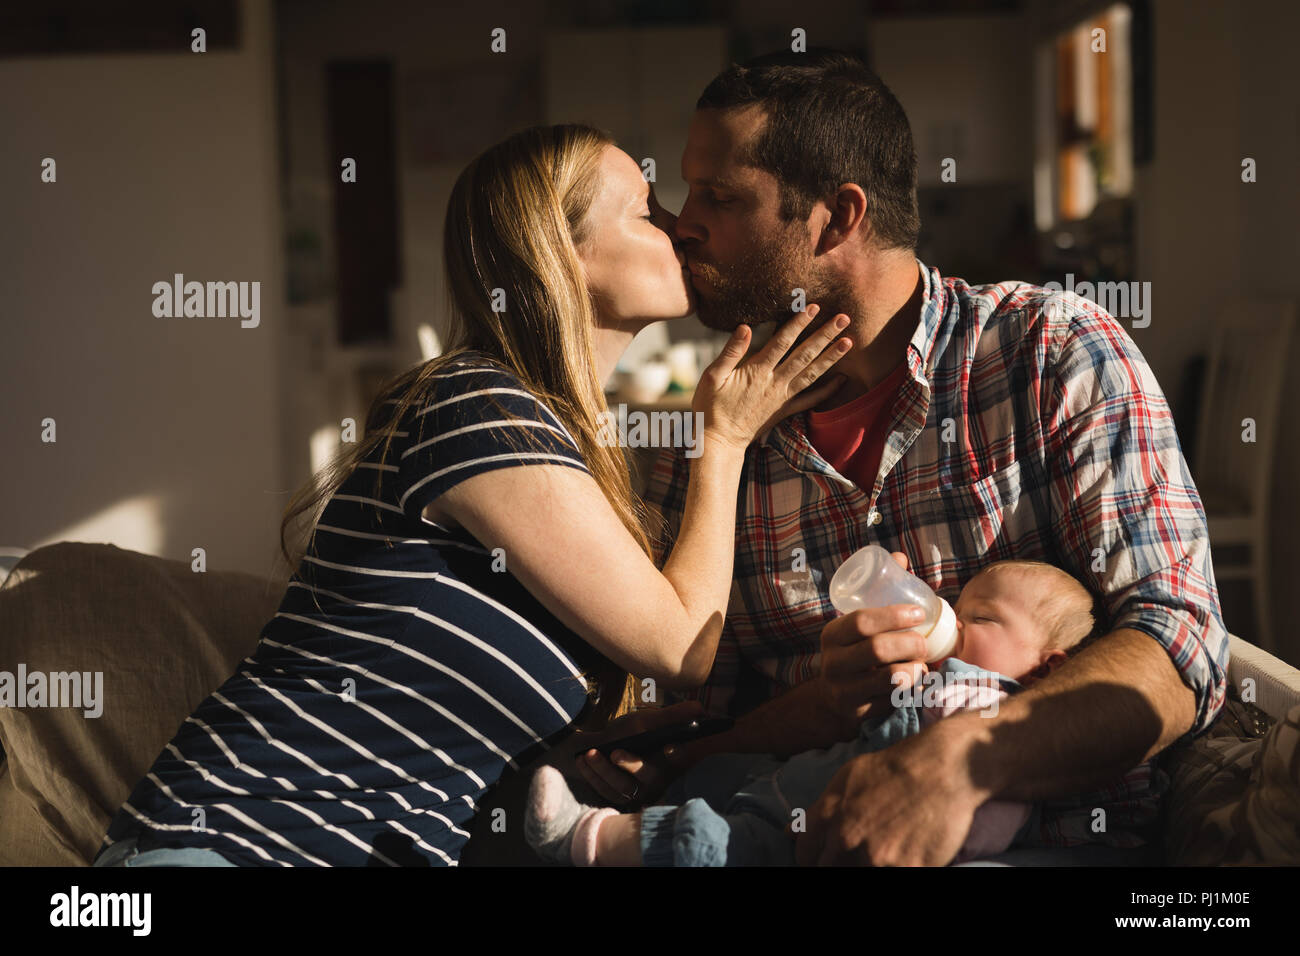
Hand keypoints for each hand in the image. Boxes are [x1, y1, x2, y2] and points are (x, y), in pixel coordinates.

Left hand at [570, 700, 704, 807]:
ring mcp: (637, 792)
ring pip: (622, 787)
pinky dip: (592, 776)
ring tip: (591, 754)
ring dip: (604, 771)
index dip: (678, 755)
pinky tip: (582, 760)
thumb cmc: (633, 732)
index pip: (680, 760)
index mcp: (670, 761)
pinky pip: (605, 791)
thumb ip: (672, 715)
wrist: (605, 743)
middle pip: (648, 777)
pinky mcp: (618, 797)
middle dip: (631, 765)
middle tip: (615, 752)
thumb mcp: (651, 721)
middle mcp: (657, 780)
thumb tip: (699, 708)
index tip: (671, 747)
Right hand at [692, 305, 851, 451]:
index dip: (798, 323)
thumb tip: (745, 327)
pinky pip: (811, 399)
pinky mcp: (785, 410)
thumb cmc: (710, 408)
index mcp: (756, 372)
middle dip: (824, 335)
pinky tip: (843, 379)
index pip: (782, 342)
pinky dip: (829, 390)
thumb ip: (730, 351)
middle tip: (842, 318)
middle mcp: (774, 383)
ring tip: (849, 342)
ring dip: (831, 357)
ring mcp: (783, 397)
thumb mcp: (712, 376)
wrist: (719, 442)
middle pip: (804, 354)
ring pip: (812, 373)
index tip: (813, 307)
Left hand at [795, 723, 982, 865]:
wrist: (944, 768)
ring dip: (868, 865)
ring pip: (860, 874)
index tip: (820, 861)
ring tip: (885, 848)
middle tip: (858, 854)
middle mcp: (847, 837)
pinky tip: (905, 853)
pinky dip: (896, 867)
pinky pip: (892, 876)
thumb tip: (788, 833)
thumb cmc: (895, 769)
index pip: (805, 855)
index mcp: (829, 814)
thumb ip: (818, 810)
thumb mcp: (847, 778)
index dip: (811, 861)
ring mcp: (876, 857)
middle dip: (838, 865)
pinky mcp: (907, 869)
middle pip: (828, 869)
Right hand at [816, 550, 929, 737]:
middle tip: (924, 641)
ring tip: (922, 664)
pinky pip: (895, 703)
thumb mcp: (857, 624)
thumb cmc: (856, 651)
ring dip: (914, 669)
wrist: (835, 699)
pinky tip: (917, 684)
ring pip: (889, 679)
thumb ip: (879, 592)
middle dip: (909, 643)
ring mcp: (844, 692)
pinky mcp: (860, 716)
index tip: (919, 613)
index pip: (861, 622)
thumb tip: (900, 558)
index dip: (894, 615)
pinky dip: (912, 692)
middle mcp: (833, 664)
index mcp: (832, 635)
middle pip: (877, 650)